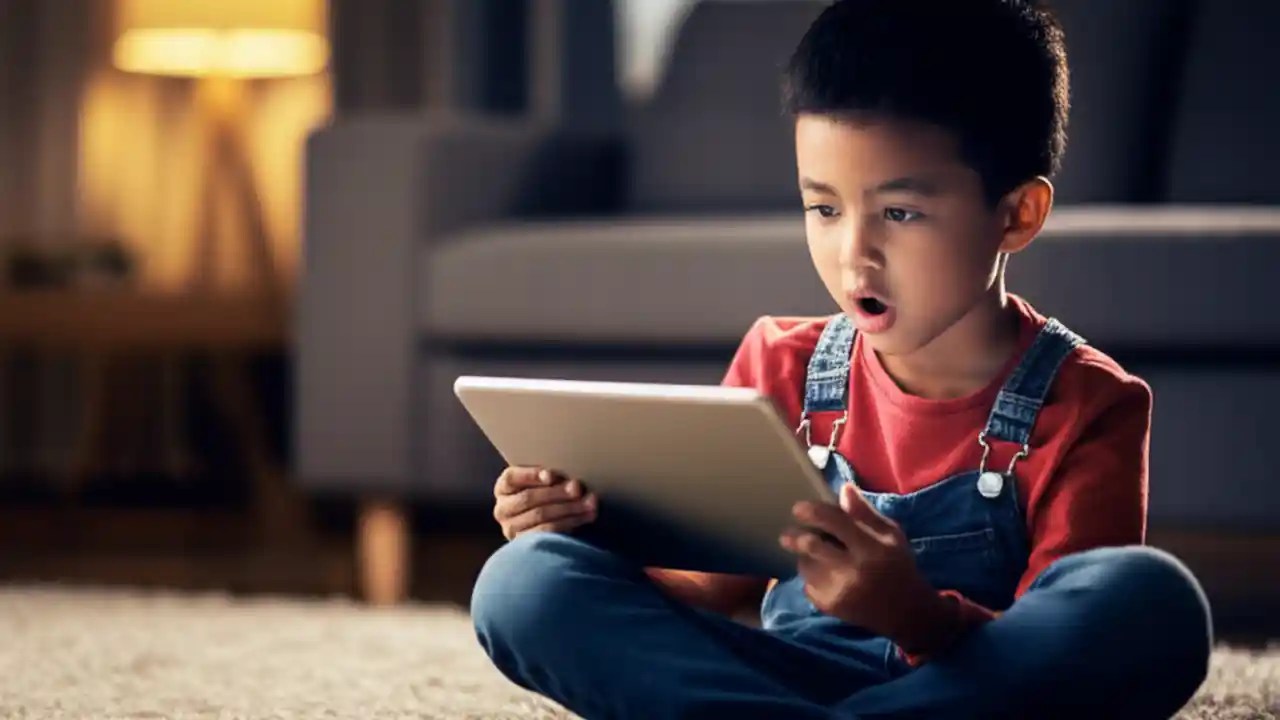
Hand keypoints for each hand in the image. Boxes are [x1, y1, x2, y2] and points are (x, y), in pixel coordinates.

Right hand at [493, 466, 598, 539]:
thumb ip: (552, 478)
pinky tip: (585, 517)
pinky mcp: (525, 545)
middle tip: (577, 488)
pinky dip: (569, 523)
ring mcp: (511, 529)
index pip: (512, 478)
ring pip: (540, 516)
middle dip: (556, 492)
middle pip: (528, 498)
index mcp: (504, 487)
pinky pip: (547, 532)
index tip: (551, 475)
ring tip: (589, 503)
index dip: (531, 475)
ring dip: (568, 508)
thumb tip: (573, 485)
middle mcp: (502, 509)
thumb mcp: (546, 483)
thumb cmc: (549, 495)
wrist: (549, 525)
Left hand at [780, 482, 943, 641]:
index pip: (835, 522)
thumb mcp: (891, 535)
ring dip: (805, 557)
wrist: (906, 612)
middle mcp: (851, 570)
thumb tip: (844, 488)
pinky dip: (811, 578)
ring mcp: (838, 591)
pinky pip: (807, 585)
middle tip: (787, 533)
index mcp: (870, 547)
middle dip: (794, 536)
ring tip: (813, 555)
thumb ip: (865, 513)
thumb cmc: (897, 566)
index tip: (798, 509)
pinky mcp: (829, 607)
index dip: (813, 512)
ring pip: (806, 566)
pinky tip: (824, 576)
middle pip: (811, 545)